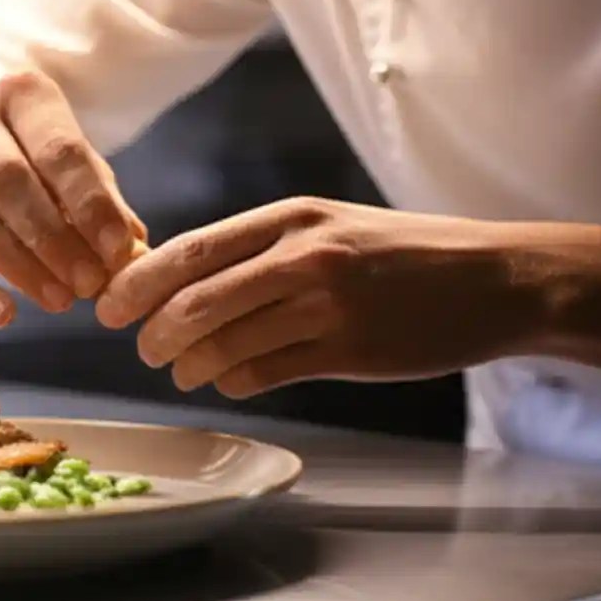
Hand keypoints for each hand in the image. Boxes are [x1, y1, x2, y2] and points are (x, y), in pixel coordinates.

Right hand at [0, 71, 145, 326]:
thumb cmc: (39, 153)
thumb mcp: (78, 160)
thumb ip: (104, 201)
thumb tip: (132, 251)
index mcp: (20, 94)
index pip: (57, 149)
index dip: (90, 204)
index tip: (117, 250)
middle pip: (6, 179)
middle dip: (52, 238)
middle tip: (88, 284)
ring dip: (16, 264)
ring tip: (57, 300)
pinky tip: (4, 315)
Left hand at [95, 197, 544, 397]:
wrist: (492, 278)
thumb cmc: (399, 252)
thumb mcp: (326, 226)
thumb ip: (259, 249)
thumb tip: (178, 278)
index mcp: (290, 217)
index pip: (189, 250)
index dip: (138, 283)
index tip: (109, 306)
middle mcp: (303, 257)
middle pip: (195, 302)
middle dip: (154, 334)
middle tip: (144, 350)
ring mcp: (326, 307)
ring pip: (223, 346)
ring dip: (190, 366)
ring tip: (183, 371)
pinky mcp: (348, 353)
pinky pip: (264, 375)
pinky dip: (233, 382)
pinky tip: (230, 380)